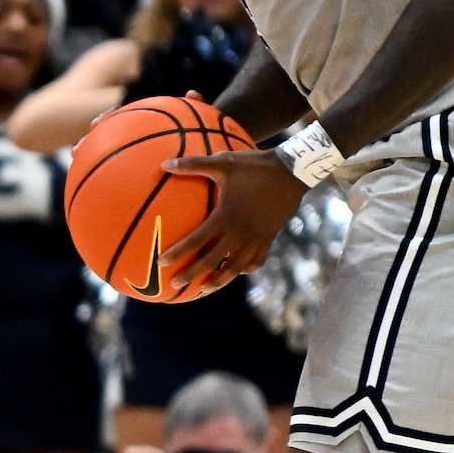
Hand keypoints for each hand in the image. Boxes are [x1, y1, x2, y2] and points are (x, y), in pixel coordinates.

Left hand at [159, 147, 307, 292]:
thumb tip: (164, 164)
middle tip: (175, 284)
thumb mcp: (222, 162)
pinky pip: (256, 261)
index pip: (197, 240)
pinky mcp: (269, 238)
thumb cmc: (254, 166)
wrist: (292, 172)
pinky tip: (236, 273)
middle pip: (212, 261)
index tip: (161, 262)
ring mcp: (256, 238)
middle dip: (192, 274)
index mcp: (226, 216)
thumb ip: (192, 165)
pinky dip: (244, 269)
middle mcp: (240, 232)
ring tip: (203, 289)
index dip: (178, 253)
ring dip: (218, 280)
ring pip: (235, 268)